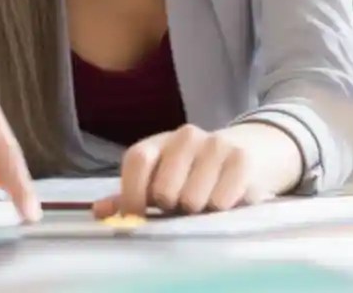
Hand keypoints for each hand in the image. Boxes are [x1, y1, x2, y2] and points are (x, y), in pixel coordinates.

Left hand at [93, 124, 295, 217]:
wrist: (253, 151)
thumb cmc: (197, 173)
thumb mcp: (162, 179)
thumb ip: (130, 196)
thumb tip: (99, 212)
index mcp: (159, 142)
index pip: (137, 160)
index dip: (132, 193)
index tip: (138, 216)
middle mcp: (185, 136)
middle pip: (164, 188)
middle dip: (170, 207)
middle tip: (181, 206)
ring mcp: (214, 144)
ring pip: (192, 199)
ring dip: (197, 211)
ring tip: (204, 202)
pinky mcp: (241, 159)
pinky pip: (220, 201)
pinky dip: (220, 209)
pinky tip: (225, 199)